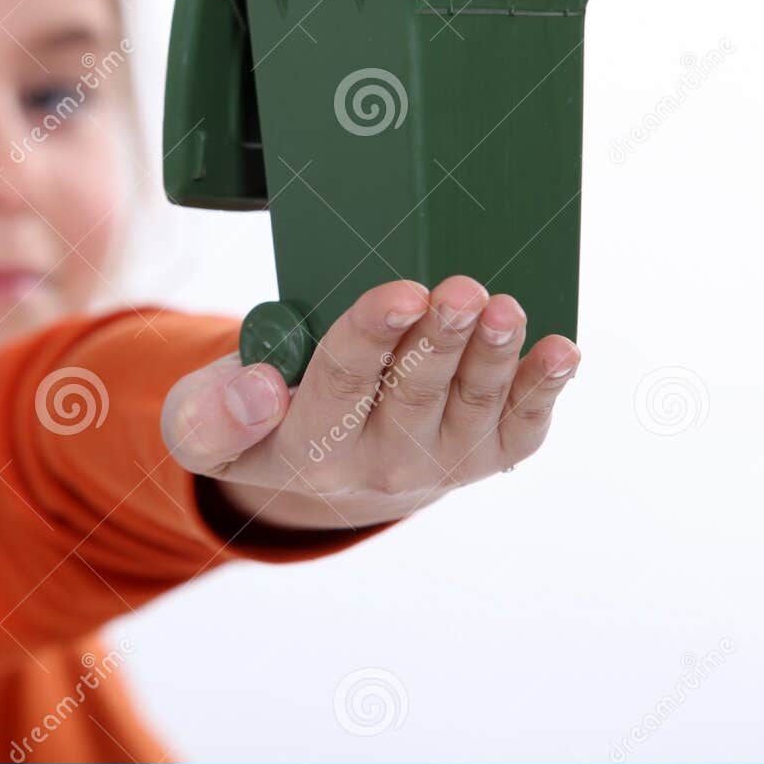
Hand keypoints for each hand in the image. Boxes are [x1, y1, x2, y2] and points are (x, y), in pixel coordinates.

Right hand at [160, 276, 580, 532]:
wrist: (325, 472)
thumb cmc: (263, 420)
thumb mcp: (202, 423)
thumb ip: (210, 415)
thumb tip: (260, 388)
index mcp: (308, 449)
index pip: (341, 383)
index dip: (373, 335)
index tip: (400, 294)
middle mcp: (380, 463)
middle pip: (415, 392)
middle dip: (441, 340)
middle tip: (460, 292)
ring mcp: (441, 461)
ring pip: (473, 405)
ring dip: (496, 357)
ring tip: (507, 310)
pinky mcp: (485, 456)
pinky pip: (521, 428)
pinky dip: (544, 389)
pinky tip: (561, 351)